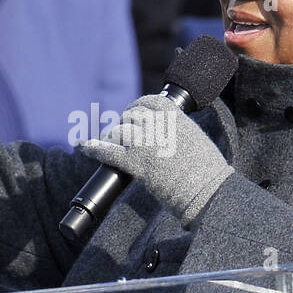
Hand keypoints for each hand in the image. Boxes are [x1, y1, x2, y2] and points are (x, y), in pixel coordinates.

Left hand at [80, 94, 233, 225]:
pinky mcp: (136, 164)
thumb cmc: (208, 171)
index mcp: (176, 117)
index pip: (149, 101)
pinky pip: (108, 151)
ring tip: (109, 142)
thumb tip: (161, 130)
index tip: (132, 112)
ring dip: (112, 136)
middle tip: (122, 134)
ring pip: (119, 131)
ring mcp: (146, 144)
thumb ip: (177, 129)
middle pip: (131, 115)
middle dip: (125, 123)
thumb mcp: (196, 138)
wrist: (208, 192)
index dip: (136, 106)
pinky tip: (84, 146)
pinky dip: (94, 148)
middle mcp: (159, 125)